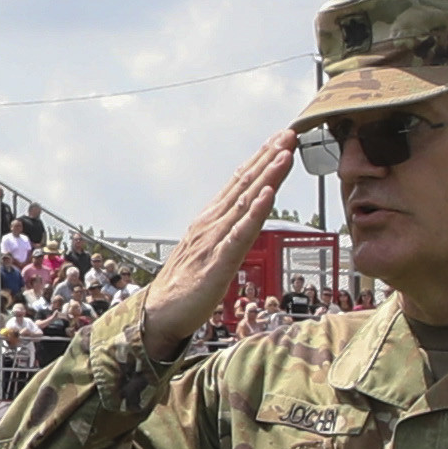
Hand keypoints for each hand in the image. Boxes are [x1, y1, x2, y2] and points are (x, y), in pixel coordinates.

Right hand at [140, 129, 297, 345]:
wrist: (158, 314)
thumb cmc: (185, 284)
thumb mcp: (209, 250)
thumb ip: (227, 230)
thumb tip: (247, 214)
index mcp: (211, 219)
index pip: (240, 182)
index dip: (261, 159)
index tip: (280, 138)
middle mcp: (212, 223)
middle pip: (245, 185)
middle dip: (269, 158)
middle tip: (289, 134)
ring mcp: (214, 242)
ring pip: (246, 204)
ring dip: (267, 177)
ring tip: (284, 155)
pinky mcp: (217, 264)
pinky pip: (240, 235)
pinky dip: (254, 214)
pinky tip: (267, 196)